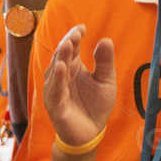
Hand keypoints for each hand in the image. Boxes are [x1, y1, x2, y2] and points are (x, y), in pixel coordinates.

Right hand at [41, 25, 115, 147]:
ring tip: (67, 45)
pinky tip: (62, 68)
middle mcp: (61, 77)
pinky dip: (57, 79)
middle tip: (75, 34)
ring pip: (55, 71)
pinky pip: (55, 91)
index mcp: (72, 68)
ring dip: (60, 58)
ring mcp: (56, 90)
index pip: (70, 48)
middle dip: (67, 44)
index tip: (82, 28)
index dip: (74, 37)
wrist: (91, 133)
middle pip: (61, 56)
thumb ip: (105, 62)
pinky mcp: (55, 105)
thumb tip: (105, 39)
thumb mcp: (106, 81)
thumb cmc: (95, 106)